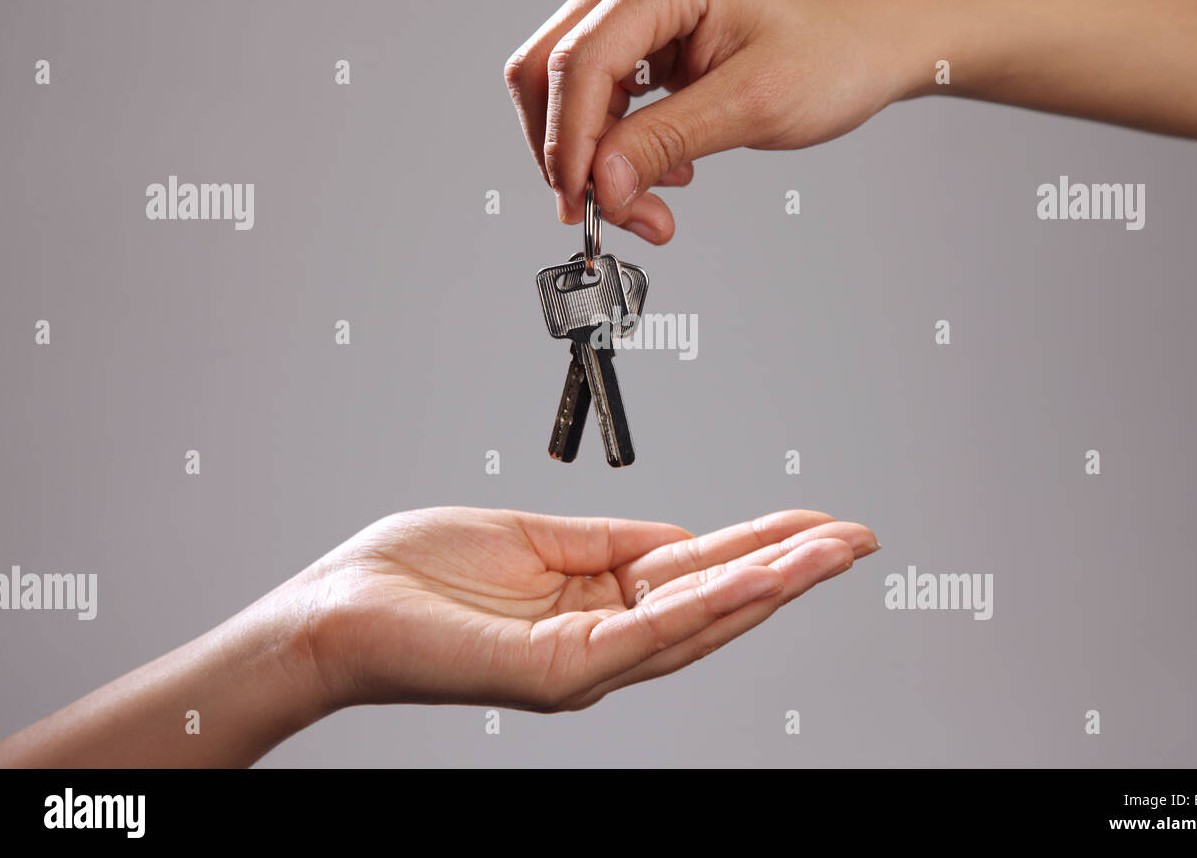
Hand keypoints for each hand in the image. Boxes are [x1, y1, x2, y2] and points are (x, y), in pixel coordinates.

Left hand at [301, 506, 878, 711]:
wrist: (339, 610)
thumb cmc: (415, 576)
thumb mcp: (531, 539)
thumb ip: (608, 543)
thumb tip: (679, 539)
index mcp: (596, 603)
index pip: (698, 572)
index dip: (761, 546)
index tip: (815, 524)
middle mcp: (601, 641)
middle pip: (714, 601)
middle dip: (789, 568)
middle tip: (856, 538)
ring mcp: (584, 662)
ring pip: (698, 621)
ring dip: (769, 585)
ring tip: (829, 555)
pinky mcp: (559, 671)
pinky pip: (648, 633)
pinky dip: (709, 603)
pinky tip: (758, 578)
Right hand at [504, 0, 924, 242]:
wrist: (880, 38)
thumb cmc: (838, 52)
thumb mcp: (752, 105)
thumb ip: (665, 141)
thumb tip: (602, 185)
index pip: (579, 62)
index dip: (570, 143)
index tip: (584, 206)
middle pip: (552, 68)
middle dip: (572, 151)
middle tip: (612, 214)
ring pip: (568, 87)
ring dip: (596, 155)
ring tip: (651, 203)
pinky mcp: (647, 29)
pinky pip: (601, 91)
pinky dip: (617, 142)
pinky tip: (665, 169)